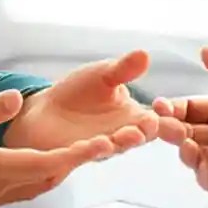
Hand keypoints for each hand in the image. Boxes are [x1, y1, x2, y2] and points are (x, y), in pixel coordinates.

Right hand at [0, 89, 115, 207]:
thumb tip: (17, 98)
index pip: (45, 163)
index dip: (76, 155)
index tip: (101, 145)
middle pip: (45, 179)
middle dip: (72, 164)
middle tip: (97, 146)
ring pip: (32, 189)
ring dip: (54, 172)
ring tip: (74, 154)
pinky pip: (15, 193)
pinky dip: (33, 179)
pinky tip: (34, 164)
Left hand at [3, 50, 159, 154]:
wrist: (46, 109)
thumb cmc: (81, 92)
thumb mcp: (103, 75)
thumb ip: (123, 69)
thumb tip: (144, 53)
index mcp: (132, 116)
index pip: (152, 120)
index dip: (159, 118)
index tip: (160, 112)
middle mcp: (121, 134)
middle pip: (137, 138)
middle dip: (139, 135)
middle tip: (141, 130)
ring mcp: (101, 146)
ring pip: (112, 148)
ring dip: (115, 145)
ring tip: (115, 138)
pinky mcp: (78, 154)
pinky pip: (85, 154)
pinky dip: (90, 150)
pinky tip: (93, 143)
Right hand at [153, 47, 207, 200]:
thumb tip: (203, 51)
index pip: (192, 108)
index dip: (173, 108)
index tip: (158, 107)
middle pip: (189, 133)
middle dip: (173, 130)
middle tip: (166, 127)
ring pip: (196, 158)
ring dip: (186, 152)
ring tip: (188, 145)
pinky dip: (204, 175)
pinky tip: (205, 165)